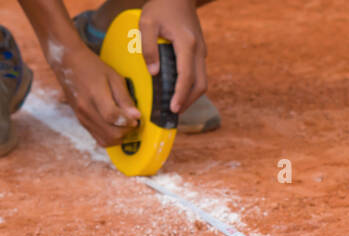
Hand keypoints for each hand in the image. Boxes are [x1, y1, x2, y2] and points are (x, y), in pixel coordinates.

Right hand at [54, 43, 142, 146]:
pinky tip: (115, 125)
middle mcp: (85, 109)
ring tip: (124, 123)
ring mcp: (82, 117)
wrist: (69, 63)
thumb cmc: (93, 67)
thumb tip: (136, 116)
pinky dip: (110, 136)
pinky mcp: (81, 121)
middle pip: (111, 134)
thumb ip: (125, 98)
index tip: (136, 117)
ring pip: (106, 140)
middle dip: (127, 131)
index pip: (113, 118)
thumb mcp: (114, 77)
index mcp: (94, 95)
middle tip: (131, 121)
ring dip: (119, 136)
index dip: (128, 121)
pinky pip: (99, 138)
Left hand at [137, 0, 207, 114]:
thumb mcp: (147, 22)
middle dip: (188, 101)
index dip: (181, 94)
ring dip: (191, 95)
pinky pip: (198, 74)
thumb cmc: (161, 6)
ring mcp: (202, 52)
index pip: (187, 76)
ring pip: (202, 81)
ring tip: (177, 105)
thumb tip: (154, 73)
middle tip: (174, 112)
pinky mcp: (200, 52)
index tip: (174, 108)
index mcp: (187, 44)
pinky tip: (179, 90)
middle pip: (200, 84)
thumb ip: (148, 47)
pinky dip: (190, 86)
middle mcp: (199, 51)